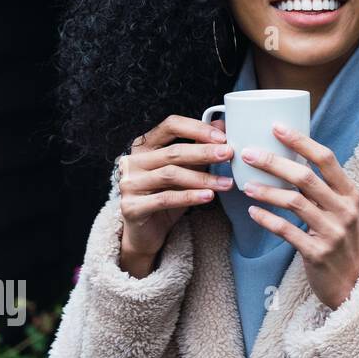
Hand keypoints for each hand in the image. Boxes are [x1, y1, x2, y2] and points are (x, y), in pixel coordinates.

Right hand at [119, 115, 233, 261]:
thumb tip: (221, 124)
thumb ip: (199, 146)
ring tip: (227, 182)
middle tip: (229, 154)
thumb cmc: (166, 195)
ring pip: (171, 174)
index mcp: (144, 146)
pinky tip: (209, 196)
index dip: (197, 129)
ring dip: (203, 178)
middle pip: (173, 151)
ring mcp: (129, 184)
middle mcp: (133, 161)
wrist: (145, 233)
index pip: (170, 126)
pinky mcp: (131, 206)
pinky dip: (190, 196)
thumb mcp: (185, 169)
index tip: (222, 137)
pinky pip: (165, 198)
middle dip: (204, 152)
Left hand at [240, 124, 358, 309]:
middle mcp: (344, 210)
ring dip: (266, 191)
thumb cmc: (341, 241)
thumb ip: (323, 189)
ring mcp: (332, 232)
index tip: (276, 127)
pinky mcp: (317, 253)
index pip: (327, 159)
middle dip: (273, 162)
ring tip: (245, 185)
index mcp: (351, 193)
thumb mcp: (342, 211)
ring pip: (294, 203)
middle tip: (248, 153)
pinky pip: (286, 231)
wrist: (354, 284)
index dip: (301, 141)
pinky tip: (252, 212)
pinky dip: (267, 220)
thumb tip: (289, 159)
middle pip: (306, 177)